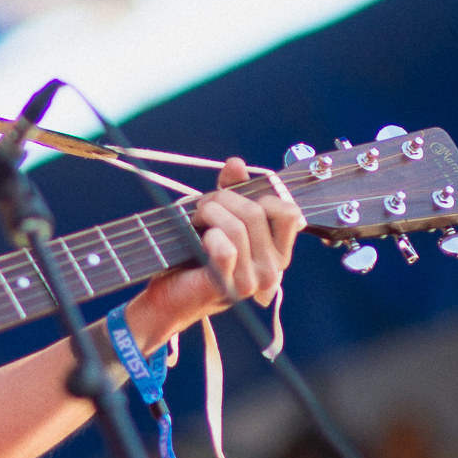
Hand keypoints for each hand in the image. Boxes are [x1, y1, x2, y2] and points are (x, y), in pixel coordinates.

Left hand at [123, 157, 304, 351]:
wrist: (169, 294)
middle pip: (256, 211)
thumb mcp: (219, 216)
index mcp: (278, 252)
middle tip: (201, 209)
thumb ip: (232, 190)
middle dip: (222, 200)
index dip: (258, 194)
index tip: (231, 198)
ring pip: (239, 227)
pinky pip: (226, 248)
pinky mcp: (230, 287)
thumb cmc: (196, 255)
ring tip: (195, 221)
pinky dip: (208, 237)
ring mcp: (254, 282)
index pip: (288, 211)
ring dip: (209, 215)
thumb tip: (236, 163)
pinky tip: (200, 242)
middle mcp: (273, 269)